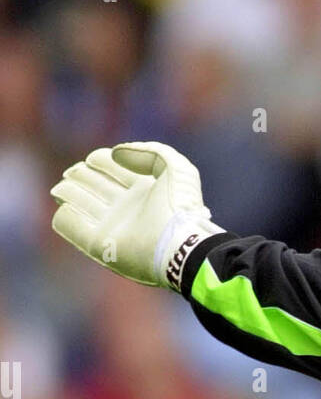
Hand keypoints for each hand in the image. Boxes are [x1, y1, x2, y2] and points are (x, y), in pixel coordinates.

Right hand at [50, 141, 223, 289]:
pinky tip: (64, 206)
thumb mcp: (174, 167)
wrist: (180, 244)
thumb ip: (146, 152)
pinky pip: (75, 229)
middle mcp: (127, 209)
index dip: (102, 161)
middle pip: (96, 187)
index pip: (114, 171)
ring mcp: (112, 228)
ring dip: (70, 194)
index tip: (94, 159)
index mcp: (144, 191)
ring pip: (83, 205)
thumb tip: (115, 155)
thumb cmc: (180, 206)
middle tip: (72, 173)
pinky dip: (66, 218)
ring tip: (61, 188)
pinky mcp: (100, 246)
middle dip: (81, 177)